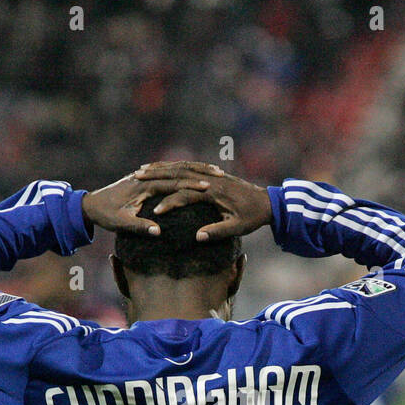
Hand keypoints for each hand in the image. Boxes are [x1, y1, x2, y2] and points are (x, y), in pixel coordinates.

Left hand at [81, 167, 217, 235]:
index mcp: (142, 186)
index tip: (208, 186)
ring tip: (213, 173)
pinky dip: (184, 173)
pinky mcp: (144, 180)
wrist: (89, 206)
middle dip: (197, 173)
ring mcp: (145, 177)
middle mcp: (145, 177)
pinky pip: (168, 174)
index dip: (191, 184)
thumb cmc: (105, 216)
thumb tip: (158, 231)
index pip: (171, 182)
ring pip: (174, 170)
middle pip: (176, 172)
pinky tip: (196, 177)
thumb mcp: (121, 223)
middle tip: (219, 175)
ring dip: (193, 170)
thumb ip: (140, 227)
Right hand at [133, 162, 271, 240]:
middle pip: (178, 174)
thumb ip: (217, 231)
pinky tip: (160, 169)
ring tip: (141, 170)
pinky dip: (172, 167)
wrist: (268, 202)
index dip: (170, 204)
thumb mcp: (237, 228)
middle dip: (156, 177)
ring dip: (160, 168)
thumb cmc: (252, 217)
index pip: (185, 194)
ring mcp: (211, 175)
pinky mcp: (212, 175)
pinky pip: (188, 167)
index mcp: (214, 192)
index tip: (155, 213)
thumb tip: (197, 237)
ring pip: (181, 167)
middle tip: (135, 179)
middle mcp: (210, 180)